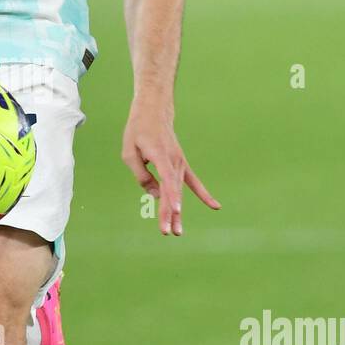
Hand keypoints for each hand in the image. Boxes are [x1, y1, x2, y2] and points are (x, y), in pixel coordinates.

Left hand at [121, 100, 219, 235]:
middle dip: (170, 213)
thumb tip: (155, 195)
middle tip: (169, 233)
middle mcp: (173, 161)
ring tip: (177, 233)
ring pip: (179, 191)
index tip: (176, 209)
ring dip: (177, 213)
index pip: (166, 179)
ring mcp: (180, 163)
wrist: (154, 112)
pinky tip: (216, 206)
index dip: (171, 195)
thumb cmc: (138, 131)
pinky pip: (193, 182)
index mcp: (159, 155)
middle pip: (172, 191)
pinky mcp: (181, 164)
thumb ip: (141, 175)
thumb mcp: (129, 152)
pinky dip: (204, 194)